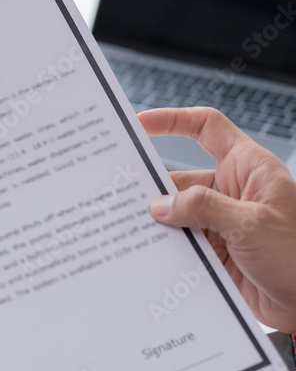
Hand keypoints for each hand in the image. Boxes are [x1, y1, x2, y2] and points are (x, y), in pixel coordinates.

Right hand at [143, 107, 295, 332]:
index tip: (140, 123)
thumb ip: (202, 208)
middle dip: (152, 185)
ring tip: (128, 226)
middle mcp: (233, 191)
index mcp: (249, 168)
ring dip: (157, 221)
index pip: (207, 128)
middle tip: (119, 191)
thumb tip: (160, 204)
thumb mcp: (251, 225)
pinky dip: (164, 245)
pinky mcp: (217, 250)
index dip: (173, 120)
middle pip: (181, 177)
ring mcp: (223, 221)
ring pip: (176, 212)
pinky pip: (182, 240)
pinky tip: (147, 250)